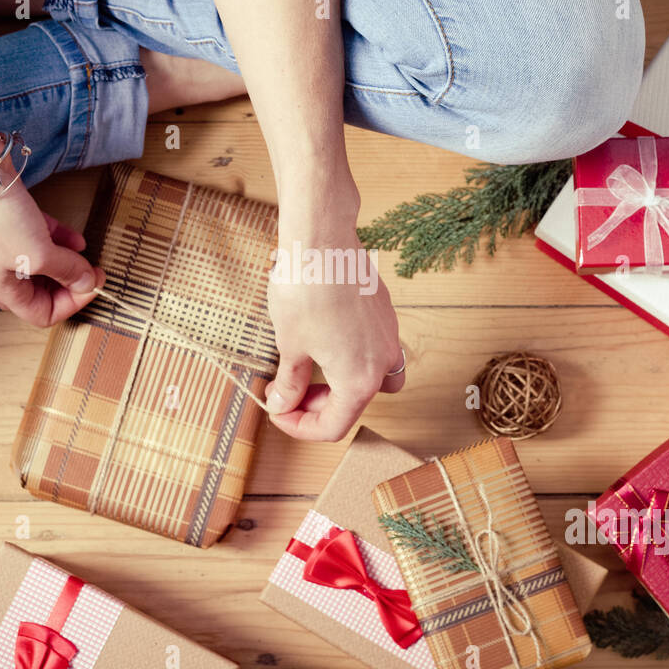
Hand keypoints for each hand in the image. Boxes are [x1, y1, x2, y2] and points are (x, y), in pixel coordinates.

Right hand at [0, 178, 102, 327]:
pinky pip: (40, 237)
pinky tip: (77, 237)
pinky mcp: (12, 220)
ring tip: (86, 254)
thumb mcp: (38, 253)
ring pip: (43, 263)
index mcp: (3, 288)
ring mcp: (6, 244)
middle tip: (93, 272)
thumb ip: (66, 270)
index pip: (42, 313)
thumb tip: (87, 283)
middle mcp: (1, 270)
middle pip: (42, 290)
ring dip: (67, 261)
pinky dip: (59, 239)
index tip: (91, 285)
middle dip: (70, 283)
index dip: (71, 304)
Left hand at [265, 230, 403, 441]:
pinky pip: (375, 349)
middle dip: (319, 406)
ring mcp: (389, 336)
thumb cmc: (305, 292)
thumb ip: (290, 381)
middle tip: (287, 393)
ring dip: (342, 385)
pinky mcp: (385, 314)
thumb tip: (284, 402)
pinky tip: (323, 340)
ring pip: (374, 379)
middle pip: (355, 404)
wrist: (322, 241)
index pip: (333, 426)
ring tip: (310, 370)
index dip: (301, 427)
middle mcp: (383, 363)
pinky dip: (351, 357)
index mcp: (359, 381)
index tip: (279, 413)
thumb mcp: (289, 345)